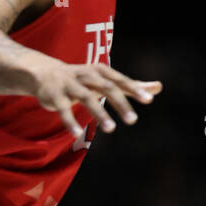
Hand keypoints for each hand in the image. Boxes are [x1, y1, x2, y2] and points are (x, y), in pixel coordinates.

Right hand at [33, 59, 162, 139]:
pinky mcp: (55, 95)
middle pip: (107, 88)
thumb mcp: (107, 80)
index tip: (149, 100)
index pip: (121, 80)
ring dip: (99, 113)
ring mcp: (70, 84)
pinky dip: (70, 121)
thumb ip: (131, 85)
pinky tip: (77, 134)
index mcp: (101, 70)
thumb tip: (159, 87)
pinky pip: (63, 109)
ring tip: (111, 129)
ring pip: (86, 98)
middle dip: (120, 104)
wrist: (46, 73)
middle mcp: (87, 74)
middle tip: (133, 121)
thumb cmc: (83, 79)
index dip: (135, 89)